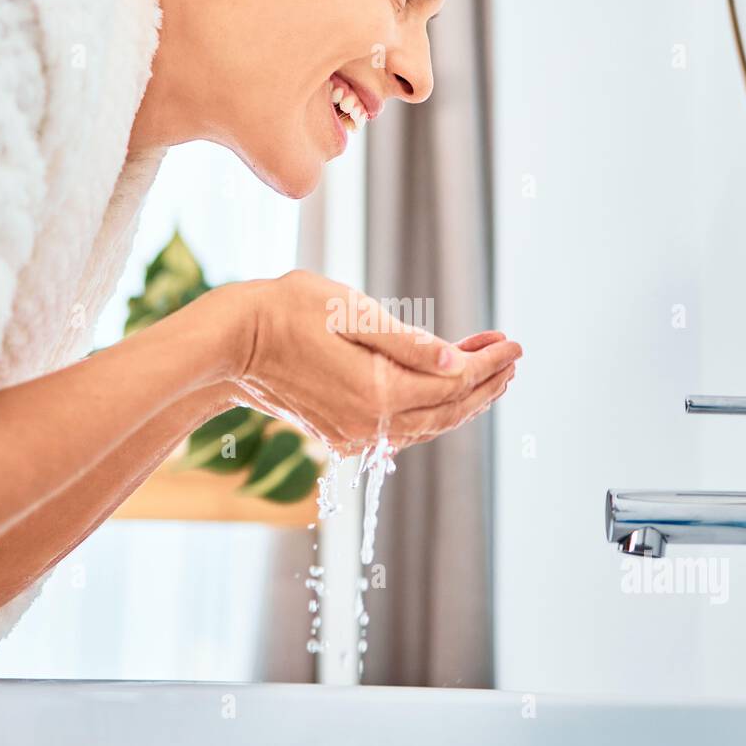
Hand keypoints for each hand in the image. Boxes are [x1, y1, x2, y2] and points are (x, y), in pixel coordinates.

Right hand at [216, 270, 520, 454]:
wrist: (230, 344)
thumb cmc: (286, 311)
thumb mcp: (349, 311)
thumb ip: (405, 341)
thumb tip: (454, 361)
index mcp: (377, 391)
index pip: (453, 382)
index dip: (489, 363)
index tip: (515, 342)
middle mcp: (370, 423)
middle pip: (447, 410)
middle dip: (486, 384)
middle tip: (512, 358)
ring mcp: (354, 434)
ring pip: (427, 424)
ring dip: (462, 400)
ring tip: (491, 374)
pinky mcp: (340, 433)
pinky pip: (401, 429)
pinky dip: (430, 411)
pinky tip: (442, 392)